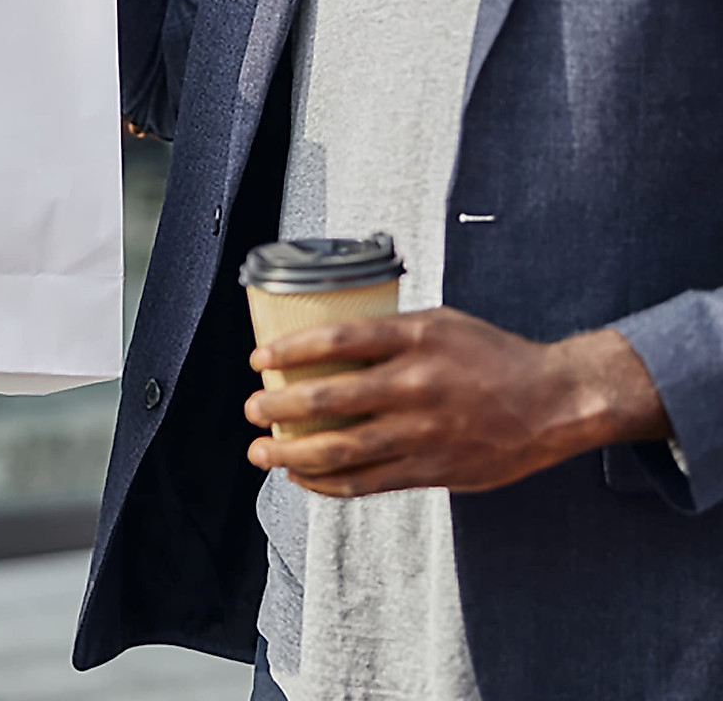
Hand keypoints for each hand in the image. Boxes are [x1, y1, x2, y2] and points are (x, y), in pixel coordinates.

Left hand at [244, 308, 670, 497]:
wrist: (554, 402)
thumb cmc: (490, 355)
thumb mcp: (438, 323)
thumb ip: (388, 333)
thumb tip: (326, 343)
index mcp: (415, 338)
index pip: (337, 339)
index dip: (289, 350)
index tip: (259, 359)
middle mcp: (416, 384)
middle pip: (329, 398)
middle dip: (278, 407)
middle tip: (252, 409)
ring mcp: (424, 432)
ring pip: (341, 450)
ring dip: (291, 453)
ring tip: (261, 451)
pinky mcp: (432, 469)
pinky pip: (367, 482)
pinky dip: (326, 481)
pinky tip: (301, 475)